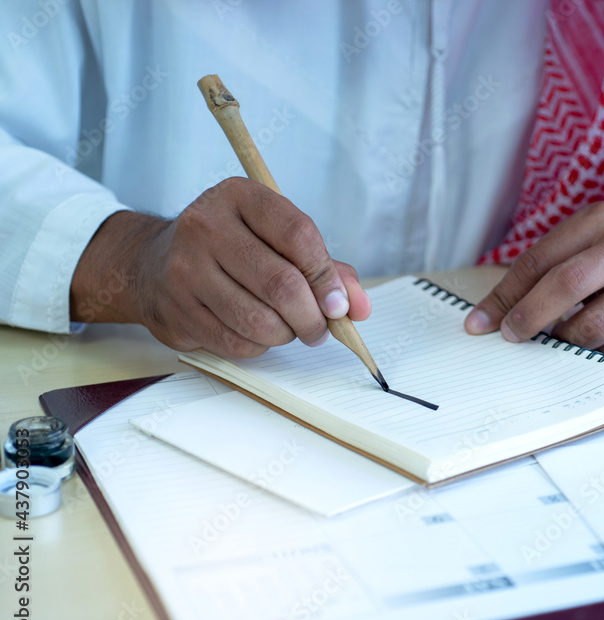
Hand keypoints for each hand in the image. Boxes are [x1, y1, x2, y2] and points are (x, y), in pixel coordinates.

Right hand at [70, 177, 370, 356]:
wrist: (152, 263)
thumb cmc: (233, 249)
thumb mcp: (275, 238)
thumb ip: (325, 267)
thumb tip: (358, 307)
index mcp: (239, 196)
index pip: (298, 235)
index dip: (326, 276)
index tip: (339, 304)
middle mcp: (206, 226)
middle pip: (281, 285)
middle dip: (312, 318)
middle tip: (321, 329)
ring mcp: (185, 268)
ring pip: (259, 321)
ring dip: (286, 335)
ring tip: (288, 329)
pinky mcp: (175, 308)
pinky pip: (235, 343)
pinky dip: (258, 346)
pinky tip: (256, 334)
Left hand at [464, 197, 603, 355]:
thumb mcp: (602, 231)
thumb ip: (559, 260)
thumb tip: (504, 305)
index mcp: (603, 220)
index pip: (540, 260)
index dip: (504, 295)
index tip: (481, 321)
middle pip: (564, 286)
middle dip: (526, 317)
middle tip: (509, 336)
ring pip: (592, 325)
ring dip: (565, 339)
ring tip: (560, 336)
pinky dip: (601, 349)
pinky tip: (599, 339)